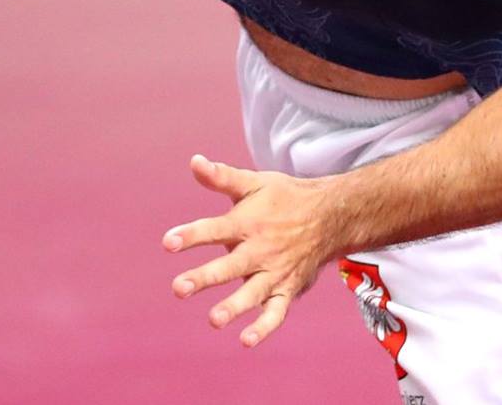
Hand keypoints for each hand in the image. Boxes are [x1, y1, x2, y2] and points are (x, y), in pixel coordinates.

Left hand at [162, 153, 342, 347]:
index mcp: (249, 222)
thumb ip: (222, 177)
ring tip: (214, 319)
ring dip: (234, 306)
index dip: (192, 235)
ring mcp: (275, 272)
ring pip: (252, 293)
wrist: (332, 215)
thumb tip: (193, 161)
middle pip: (230, 265)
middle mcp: (261, 249)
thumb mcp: (255, 182)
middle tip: (179, 287)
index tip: (168, 242)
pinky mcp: (286, 289)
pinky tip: (246, 341)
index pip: (216, 229)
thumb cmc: (285, 198)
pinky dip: (264, 327)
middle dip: (205, 277)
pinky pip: (276, 312)